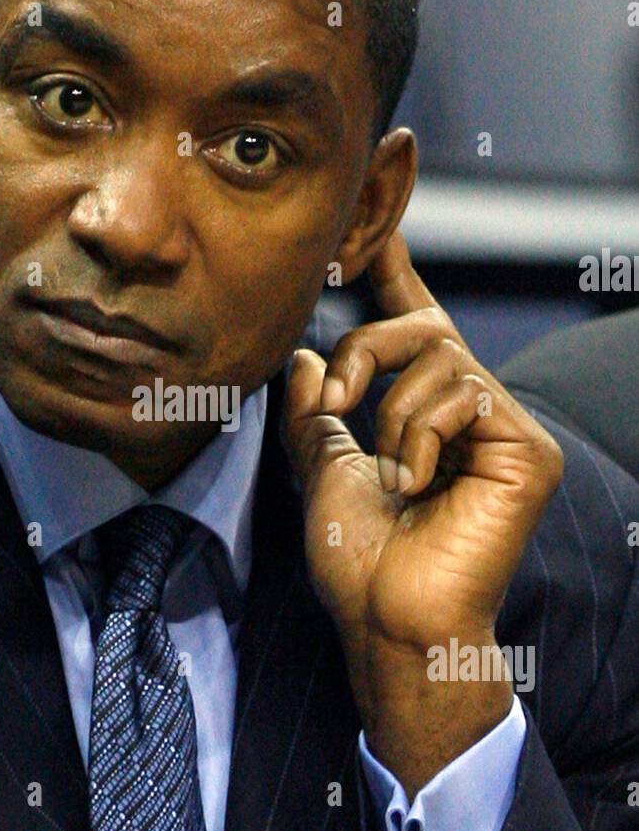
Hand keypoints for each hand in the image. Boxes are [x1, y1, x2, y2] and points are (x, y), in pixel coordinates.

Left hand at [282, 231, 562, 796]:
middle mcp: (472, 412)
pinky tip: (417, 482)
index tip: (378, 212)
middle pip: (424, 326)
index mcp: (426, 413)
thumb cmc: (359, 560)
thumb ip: (316, 413)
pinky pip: (465, 392)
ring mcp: (505, 430)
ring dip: (388, 408)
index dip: (397, 266)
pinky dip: (419, 433)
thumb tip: (303, 356)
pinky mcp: (527, 451)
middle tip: (334, 397)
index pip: (416, 322)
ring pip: (441, 356)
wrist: (388, 619)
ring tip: (387, 470)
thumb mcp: (321, 470)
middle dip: (366, 349)